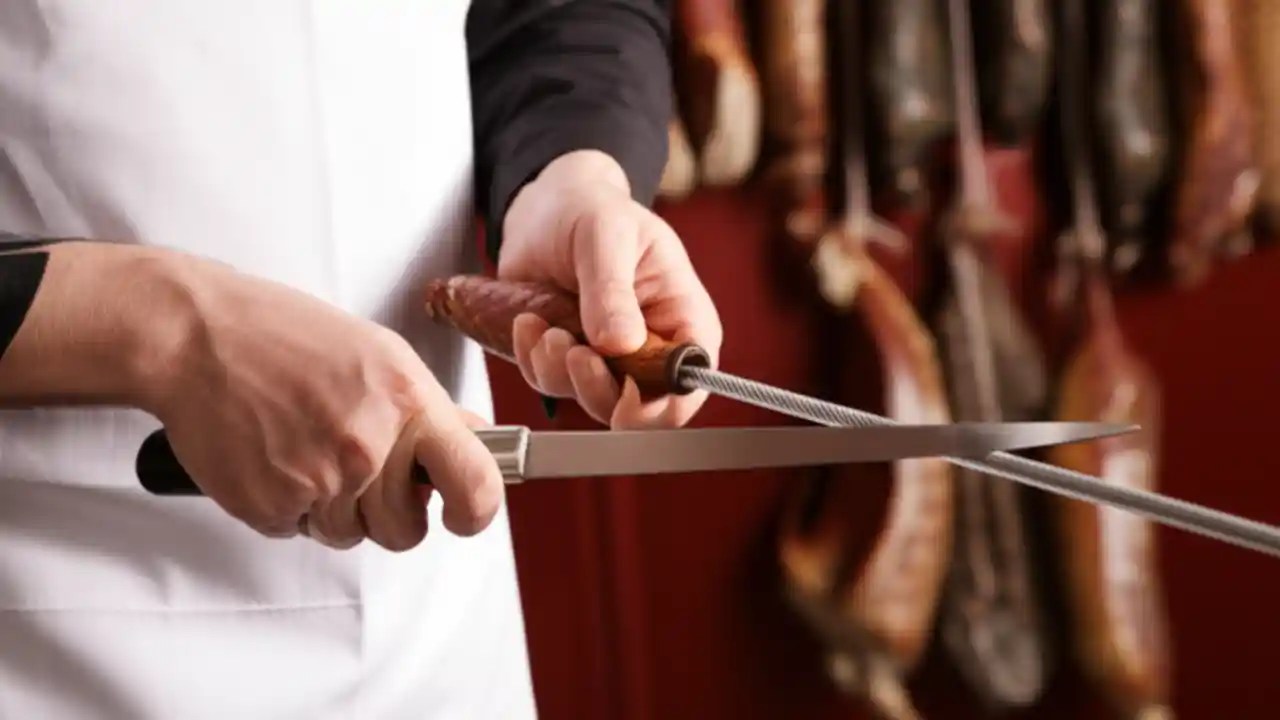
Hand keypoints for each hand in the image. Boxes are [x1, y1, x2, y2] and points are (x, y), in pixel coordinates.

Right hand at [148, 254, 503, 548]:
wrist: (192, 337)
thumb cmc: (281, 335)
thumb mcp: (378, 352)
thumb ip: (428, 406)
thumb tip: (474, 440)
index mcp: (406, 402)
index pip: (476, 481)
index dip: (476, 510)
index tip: (463, 514)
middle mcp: (367, 445)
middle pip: (403, 530)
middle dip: (384, 511)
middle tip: (355, 464)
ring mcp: (318, 480)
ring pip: (348, 536)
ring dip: (331, 507)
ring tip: (303, 446)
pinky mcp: (270, 505)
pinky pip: (295, 531)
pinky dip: (285, 504)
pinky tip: (272, 454)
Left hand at [496, 150, 722, 428]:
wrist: (547, 208)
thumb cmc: (592, 210)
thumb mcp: (606, 235)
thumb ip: (612, 290)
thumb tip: (621, 344)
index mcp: (682, 316)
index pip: (690, 380)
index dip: (663, 404)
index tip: (625, 395)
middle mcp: (651, 346)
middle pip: (640, 406)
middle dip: (598, 387)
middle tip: (573, 350)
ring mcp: (609, 357)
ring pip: (590, 399)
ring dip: (560, 371)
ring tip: (546, 325)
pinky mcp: (569, 358)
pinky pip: (551, 383)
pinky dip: (533, 359)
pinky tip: (529, 322)